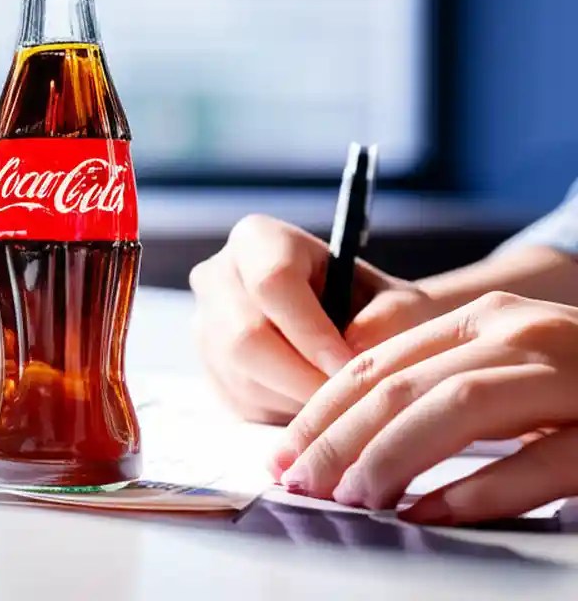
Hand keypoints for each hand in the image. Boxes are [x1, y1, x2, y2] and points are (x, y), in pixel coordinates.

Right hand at [190, 214, 441, 425]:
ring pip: (242, 377)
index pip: (272, 281)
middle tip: (347, 401)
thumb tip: (353, 353)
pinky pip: (239, 403)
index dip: (310, 331)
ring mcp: (203, 325)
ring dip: (295, 399)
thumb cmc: (376, 308)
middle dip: (302, 377)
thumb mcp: (400, 304)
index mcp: (258, 239)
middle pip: (246, 337)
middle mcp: (217, 277)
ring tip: (336, 396)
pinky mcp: (207, 368)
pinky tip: (311, 398)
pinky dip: (282, 413)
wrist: (353, 326)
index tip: (348, 366)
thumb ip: (389, 320)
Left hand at [274, 292, 577, 524]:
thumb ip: (435, 382)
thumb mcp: (501, 369)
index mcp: (486, 319)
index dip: (319, 411)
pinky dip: (477, 489)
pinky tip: (430, 512)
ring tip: (353, 497)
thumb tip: (340, 433)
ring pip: (457, 411)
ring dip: (391, 458)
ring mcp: (573, 379)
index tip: (282, 454)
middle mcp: (524, 336)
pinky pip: (538, 461)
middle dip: (337, 439)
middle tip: (301, 484)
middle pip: (403, 386)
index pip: (376, 363)